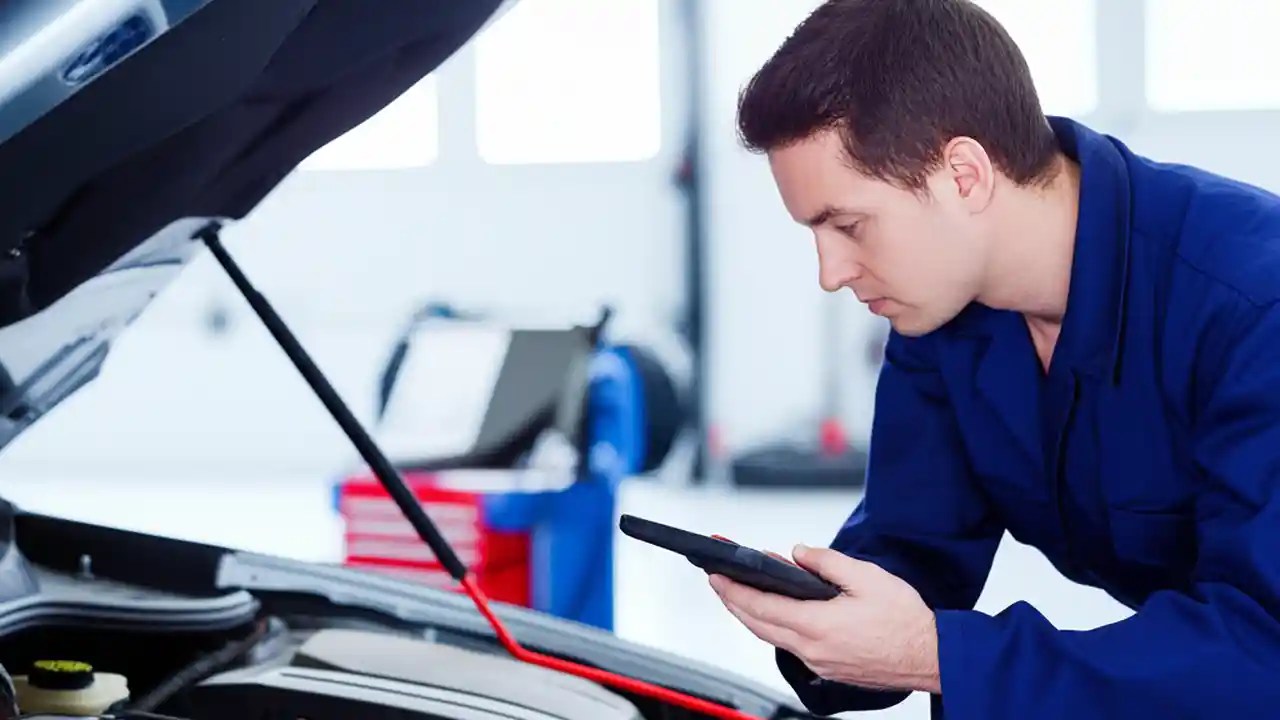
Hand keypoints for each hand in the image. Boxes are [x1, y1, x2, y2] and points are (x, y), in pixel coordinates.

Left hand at [709, 545, 939, 693]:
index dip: (733, 590)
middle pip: (758, 625)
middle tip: (719, 583)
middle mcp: (812, 649)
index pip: (760, 606)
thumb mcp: (866, 576)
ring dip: (752, 616)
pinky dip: (774, 629)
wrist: (931, 657)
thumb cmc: (905, 620)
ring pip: (771, 638)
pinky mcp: (828, 669)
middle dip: (734, 602)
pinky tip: (776, 616)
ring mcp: (819, 663)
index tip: (715, 576)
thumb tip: (798, 553)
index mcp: (817, 625)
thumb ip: (826, 562)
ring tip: (739, 596)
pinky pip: (789, 647)